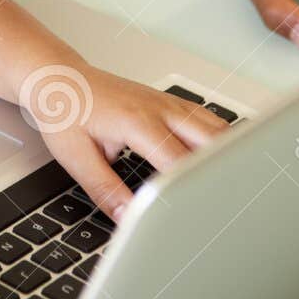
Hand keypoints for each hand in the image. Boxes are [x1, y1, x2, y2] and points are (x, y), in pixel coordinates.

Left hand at [19, 58, 230, 223]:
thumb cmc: (65, 111)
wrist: (59, 79)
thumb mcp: (76, 157)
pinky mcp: (169, 102)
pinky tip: (225, 158)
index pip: (178, 163)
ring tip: (239, 184)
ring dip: (228, 153)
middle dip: (225, 172)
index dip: (193, 193)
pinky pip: (207, 118)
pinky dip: (220, 139)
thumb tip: (128, 219)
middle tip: (235, 203)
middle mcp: (159, 108)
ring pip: (215, 126)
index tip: (203, 215)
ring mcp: (167, 102)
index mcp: (137, 122)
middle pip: (211, 141)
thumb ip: (106, 191)